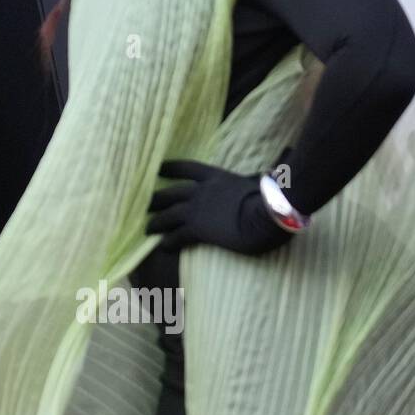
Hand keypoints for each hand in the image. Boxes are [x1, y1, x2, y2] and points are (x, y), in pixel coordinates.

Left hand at [146, 160, 292, 255]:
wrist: (270, 213)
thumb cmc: (272, 198)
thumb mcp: (258, 182)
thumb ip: (252, 180)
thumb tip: (267, 177)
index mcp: (217, 176)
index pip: (187, 167)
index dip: (171, 167)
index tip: (158, 167)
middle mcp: (202, 191)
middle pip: (171, 192)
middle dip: (155, 198)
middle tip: (142, 202)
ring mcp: (198, 209)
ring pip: (168, 215)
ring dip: (156, 222)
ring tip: (147, 228)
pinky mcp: (199, 229)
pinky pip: (177, 236)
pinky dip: (169, 241)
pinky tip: (163, 247)